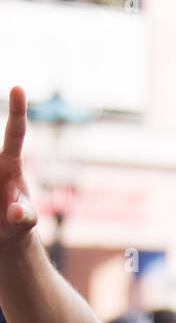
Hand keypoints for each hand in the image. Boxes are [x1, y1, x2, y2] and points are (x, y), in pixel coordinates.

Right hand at [0, 87, 38, 248]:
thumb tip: (18, 213)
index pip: (15, 133)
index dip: (17, 110)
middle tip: (10, 116)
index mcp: (10, 164)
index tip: (18, 88)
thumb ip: (25, 217)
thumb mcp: (25, 224)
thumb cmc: (20, 222)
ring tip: (0, 197)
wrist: (4, 233)